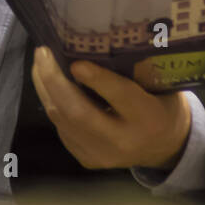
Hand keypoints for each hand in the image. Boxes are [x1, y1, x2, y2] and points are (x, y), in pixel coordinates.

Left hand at [31, 46, 191, 170]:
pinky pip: (62, 128)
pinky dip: (52, 104)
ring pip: (63, 120)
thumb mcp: (160, 86)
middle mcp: (122, 141)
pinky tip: (48, 85)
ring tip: (39, 63)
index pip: (119, 96)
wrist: (165, 148)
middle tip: (42, 53)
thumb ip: (132, 72)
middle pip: (78, 113)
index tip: (75, 61)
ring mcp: (101, 154)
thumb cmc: (162, 105)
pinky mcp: (87, 159)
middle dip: (54, 81)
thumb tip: (93, 45)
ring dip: (45, 90)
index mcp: (148, 117)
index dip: (95, 78)